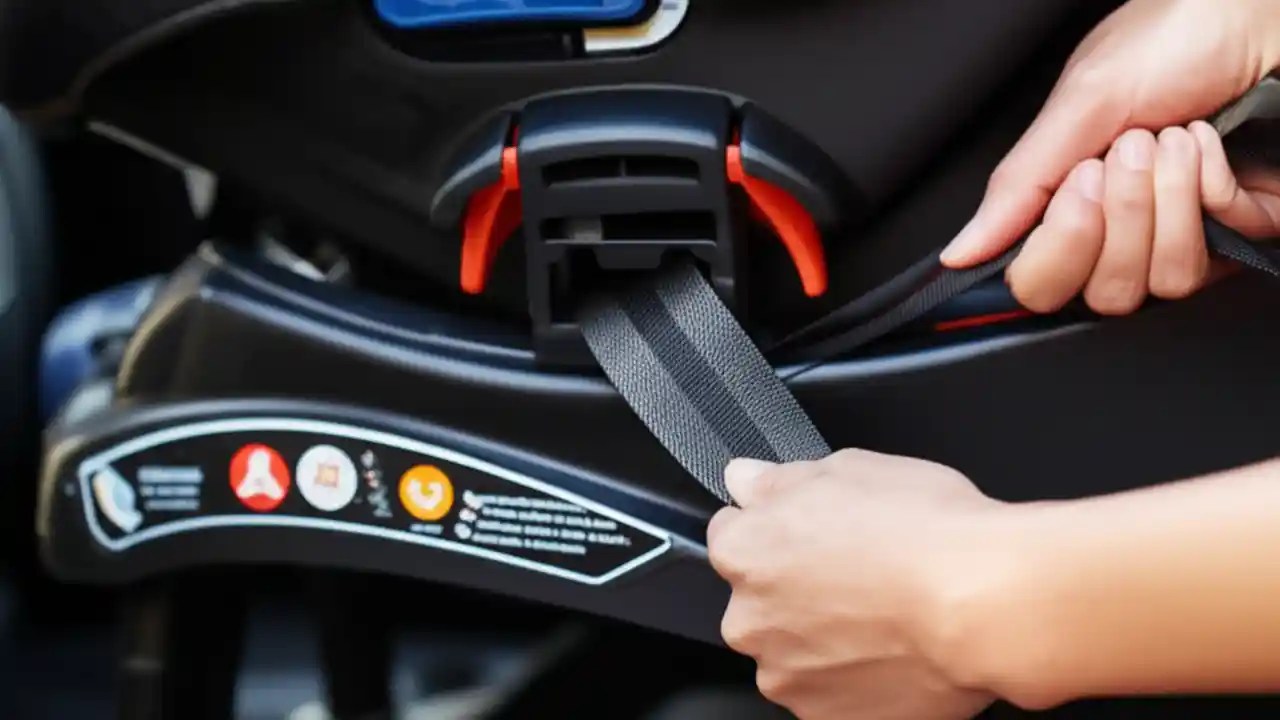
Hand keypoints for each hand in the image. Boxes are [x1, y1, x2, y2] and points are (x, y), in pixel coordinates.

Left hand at [706, 451, 1004, 719]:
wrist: (986, 607)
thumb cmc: (927, 534)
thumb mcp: (848, 469)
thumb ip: (779, 480)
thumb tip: (746, 479)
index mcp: (746, 551)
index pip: (732, 533)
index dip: (776, 526)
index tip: (810, 531)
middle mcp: (750, 620)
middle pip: (759, 599)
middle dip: (796, 587)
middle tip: (860, 573)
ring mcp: (786, 676)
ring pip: (792, 650)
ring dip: (823, 637)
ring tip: (885, 616)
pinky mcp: (826, 719)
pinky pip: (830, 694)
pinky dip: (853, 679)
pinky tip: (893, 651)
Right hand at [941, 0, 1279, 283]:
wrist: (1256, 15)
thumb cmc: (1174, 38)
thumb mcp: (1080, 105)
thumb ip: (1017, 186)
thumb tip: (958, 252)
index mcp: (1067, 206)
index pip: (1040, 286)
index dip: (1059, 250)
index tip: (1080, 186)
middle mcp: (1119, 233)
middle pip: (1104, 293)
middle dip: (1122, 216)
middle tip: (1130, 151)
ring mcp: (1178, 238)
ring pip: (1165, 281)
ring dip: (1170, 198)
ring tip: (1174, 139)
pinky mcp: (1237, 235)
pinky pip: (1222, 252)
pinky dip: (1215, 188)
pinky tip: (1213, 148)